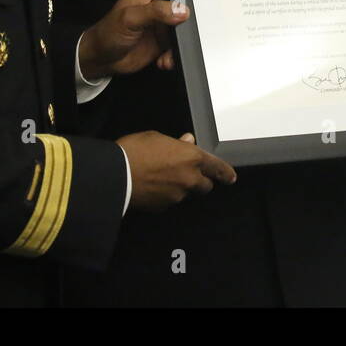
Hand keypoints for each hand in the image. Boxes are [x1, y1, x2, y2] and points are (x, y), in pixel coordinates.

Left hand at [79, 0, 187, 76]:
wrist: (102, 59)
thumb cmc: (107, 33)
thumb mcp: (130, 18)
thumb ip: (156, 12)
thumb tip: (180, 10)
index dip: (181, 1)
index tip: (181, 15)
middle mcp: (158, 5)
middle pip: (182, 11)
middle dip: (182, 27)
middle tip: (174, 37)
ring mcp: (162, 23)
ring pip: (182, 31)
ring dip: (178, 45)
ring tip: (168, 53)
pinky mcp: (164, 40)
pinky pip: (178, 46)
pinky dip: (174, 55)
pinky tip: (163, 60)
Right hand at [116, 130, 236, 211]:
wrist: (115, 176)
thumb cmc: (136, 149)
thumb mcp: (156, 138)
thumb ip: (176, 144)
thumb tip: (188, 142)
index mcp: (192, 158)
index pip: (216, 167)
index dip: (225, 173)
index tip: (231, 178)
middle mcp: (189, 179)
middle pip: (204, 186)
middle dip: (200, 181)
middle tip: (187, 174)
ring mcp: (177, 196)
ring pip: (185, 193)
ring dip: (180, 188)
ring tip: (161, 179)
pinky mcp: (162, 207)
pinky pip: (169, 201)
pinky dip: (165, 195)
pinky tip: (152, 188)